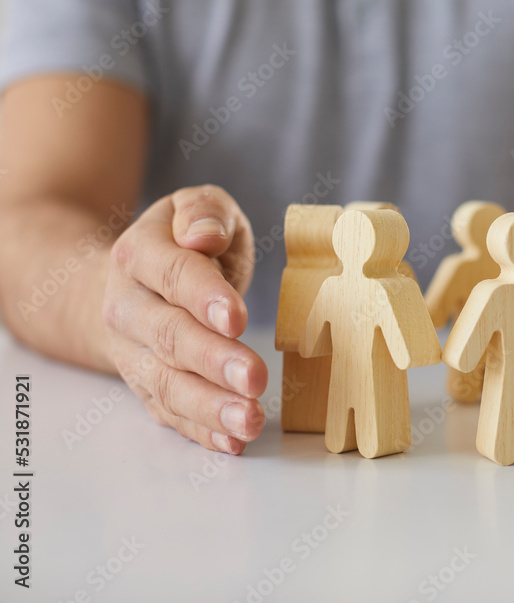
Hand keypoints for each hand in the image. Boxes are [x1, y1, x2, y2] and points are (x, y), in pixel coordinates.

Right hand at [102, 185, 266, 453]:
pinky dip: (201, 430)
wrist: (123, 282)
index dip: (204, 296)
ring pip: (166, 383)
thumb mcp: (194, 207)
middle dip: (213, 361)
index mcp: (140, 255)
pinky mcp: (147, 386)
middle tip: (254, 378)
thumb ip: (205, 212)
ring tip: (249, 420)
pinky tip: (232, 442)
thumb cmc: (180, 242)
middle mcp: (128, 307)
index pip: (173, 275)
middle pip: (169, 336)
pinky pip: (170, 412)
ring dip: (209, 406)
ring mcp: (133, 352)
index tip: (237, 318)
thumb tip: (203, 234)